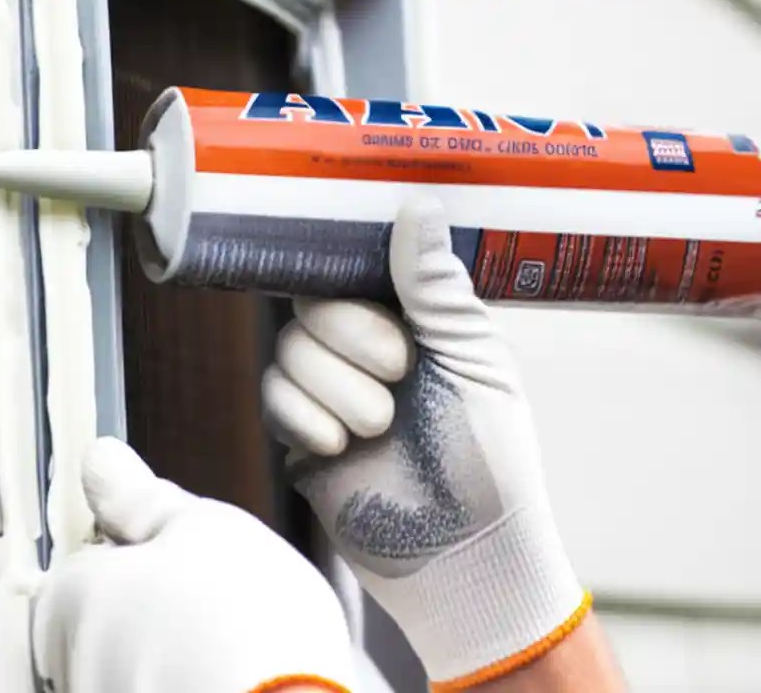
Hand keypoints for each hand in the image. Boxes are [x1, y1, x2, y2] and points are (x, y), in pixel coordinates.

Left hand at [32, 437, 354, 692]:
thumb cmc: (246, 629)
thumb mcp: (204, 530)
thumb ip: (143, 499)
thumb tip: (98, 461)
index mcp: (71, 599)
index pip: (85, 568)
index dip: (139, 559)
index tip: (186, 564)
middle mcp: (71, 665)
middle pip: (105, 629)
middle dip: (155, 617)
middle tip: (221, 613)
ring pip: (137, 672)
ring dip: (173, 665)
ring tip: (239, 663)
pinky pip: (162, 691)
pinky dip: (193, 688)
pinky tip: (240, 690)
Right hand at [262, 199, 588, 687]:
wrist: (459, 554)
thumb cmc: (488, 458)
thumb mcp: (472, 361)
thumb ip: (434, 288)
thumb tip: (416, 206)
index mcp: (413, 320)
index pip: (358, 266)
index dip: (352, 268)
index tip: (361, 278)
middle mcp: (365, 348)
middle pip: (313, 302)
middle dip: (350, 336)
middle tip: (398, 372)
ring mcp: (329, 390)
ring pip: (288, 350)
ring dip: (334, 387)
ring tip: (377, 427)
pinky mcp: (300, 434)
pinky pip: (273, 398)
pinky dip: (304, 418)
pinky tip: (339, 446)